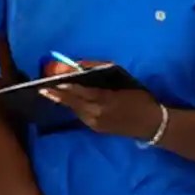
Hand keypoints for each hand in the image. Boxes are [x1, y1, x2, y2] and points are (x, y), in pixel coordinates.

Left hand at [41, 83, 162, 139]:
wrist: (153, 125)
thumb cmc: (140, 98)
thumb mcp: (123, 80)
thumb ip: (101, 71)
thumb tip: (81, 65)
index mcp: (105, 100)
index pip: (80, 93)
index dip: (64, 88)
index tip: (50, 83)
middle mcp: (96, 114)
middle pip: (72, 104)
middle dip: (57, 96)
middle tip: (41, 89)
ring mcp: (95, 124)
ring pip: (75, 110)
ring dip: (63, 101)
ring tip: (49, 92)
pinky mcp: (96, 129)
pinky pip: (81, 115)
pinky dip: (73, 107)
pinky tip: (66, 101)